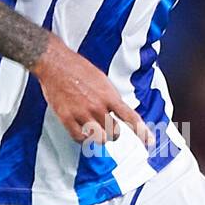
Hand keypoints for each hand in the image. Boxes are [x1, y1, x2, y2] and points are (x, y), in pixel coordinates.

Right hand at [32, 34, 153, 147]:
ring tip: (95, 130)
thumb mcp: (102, 80)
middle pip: (115, 133)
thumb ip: (110, 97)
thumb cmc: (78, 68)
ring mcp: (82, 113)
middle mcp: (98, 106)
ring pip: (100, 139)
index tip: (149, 142)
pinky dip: (82, 138)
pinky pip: (79, 138)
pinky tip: (82, 131)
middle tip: (108, 128)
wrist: (55, 63)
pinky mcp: (67, 117)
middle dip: (113, 133)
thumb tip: (118, 111)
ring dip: (99, 137)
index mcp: (109, 95)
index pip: (130, 117)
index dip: (142, 132)